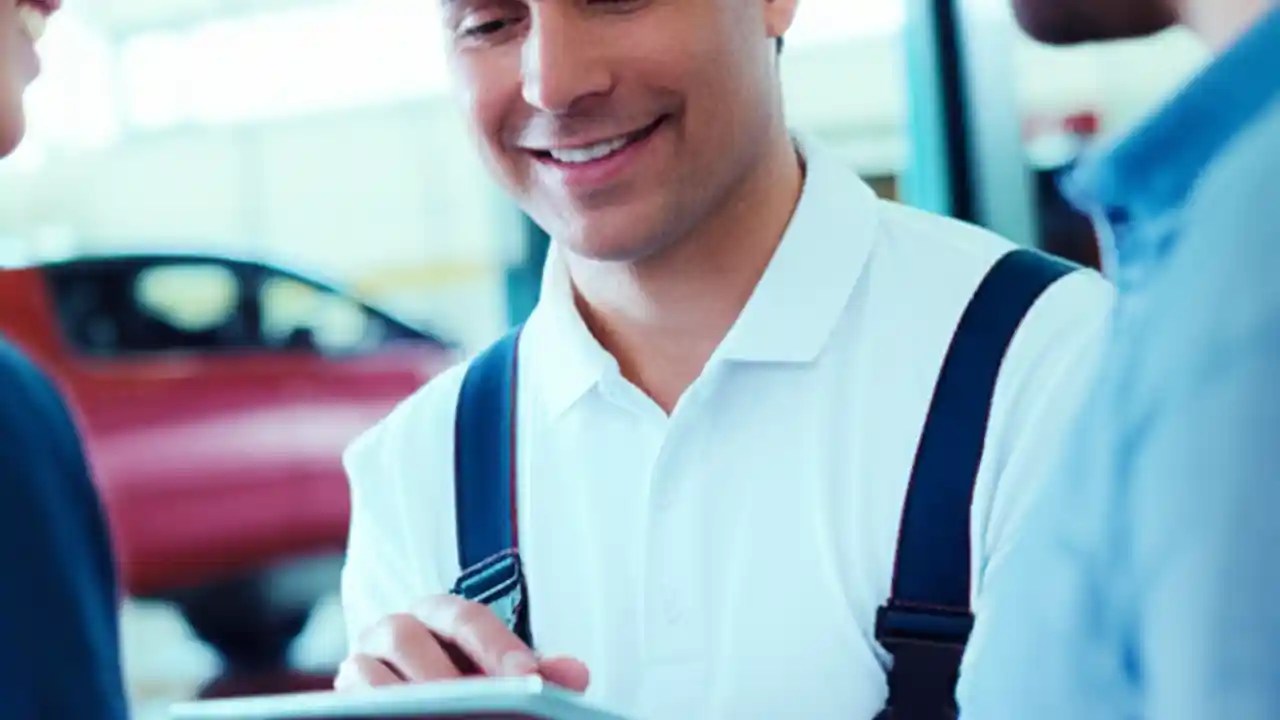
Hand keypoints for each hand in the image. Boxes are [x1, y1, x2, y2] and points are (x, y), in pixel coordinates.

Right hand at [334, 595, 589, 692]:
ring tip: (444, 716)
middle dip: (446, 674)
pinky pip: (351, 699)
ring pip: (370, 670)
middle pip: (409, 636)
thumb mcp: (503, 678)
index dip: (496, 647)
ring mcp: (362, 662)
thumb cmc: (468, 688)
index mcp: (439, 615)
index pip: (466, 617)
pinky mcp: (344, 698)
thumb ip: (536, 674)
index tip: (527, 677)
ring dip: (406, 696)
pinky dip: (376, 707)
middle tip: (480, 703)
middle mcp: (395, 629)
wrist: (427, 704)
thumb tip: (574, 673)